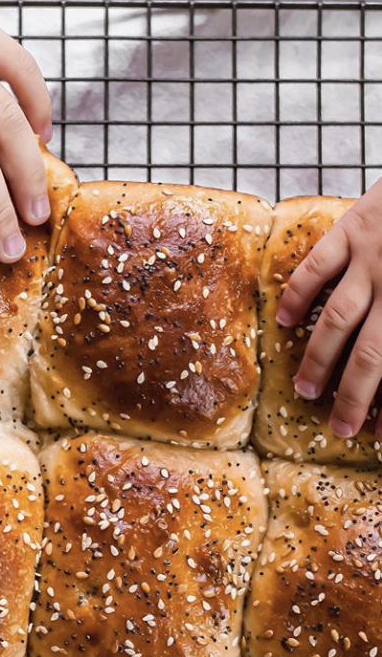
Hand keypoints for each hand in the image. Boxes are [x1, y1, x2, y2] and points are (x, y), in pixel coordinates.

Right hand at [277, 180, 381, 439]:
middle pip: (372, 356)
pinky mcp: (353, 229)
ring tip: (305, 389)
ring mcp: (373, 258)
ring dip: (319, 359)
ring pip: (337, 321)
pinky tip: (284, 321)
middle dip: (354, 397)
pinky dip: (298, 296)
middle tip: (340, 427)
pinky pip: (316, 268)